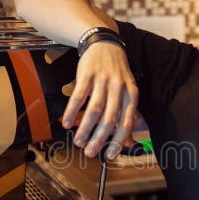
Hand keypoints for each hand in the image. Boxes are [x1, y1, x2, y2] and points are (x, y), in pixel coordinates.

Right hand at [61, 42, 138, 158]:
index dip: (118, 141)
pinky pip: (79, 96)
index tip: (110, 156)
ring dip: (85, 128)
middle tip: (90, 153)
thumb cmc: (116, 72)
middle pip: (109, 119)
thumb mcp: (127, 92)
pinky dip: (72, 111)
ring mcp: (103, 80)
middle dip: (99, 139)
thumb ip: (126, 117)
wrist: (104, 43)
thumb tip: (127, 143)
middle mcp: (119, 88)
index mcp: (131, 95)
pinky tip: (67, 122)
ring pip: (94, 109)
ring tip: (78, 141)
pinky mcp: (88, 74)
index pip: (126, 123)